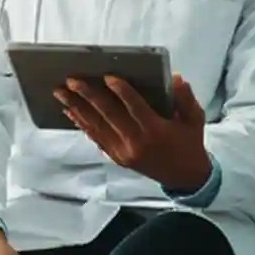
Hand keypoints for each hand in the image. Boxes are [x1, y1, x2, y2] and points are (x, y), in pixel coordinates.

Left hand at [55, 74, 210, 191]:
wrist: (185, 178)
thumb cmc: (189, 142)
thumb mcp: (195, 119)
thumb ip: (185, 98)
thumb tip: (175, 78)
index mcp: (156, 131)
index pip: (136, 108)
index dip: (122, 92)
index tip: (107, 76)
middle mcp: (137, 142)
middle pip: (109, 115)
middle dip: (88, 96)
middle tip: (72, 80)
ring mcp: (123, 152)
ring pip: (96, 127)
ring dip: (77, 108)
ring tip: (60, 92)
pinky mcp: (117, 157)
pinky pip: (96, 138)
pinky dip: (82, 124)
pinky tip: (69, 111)